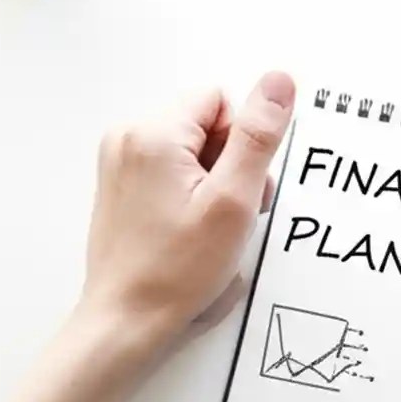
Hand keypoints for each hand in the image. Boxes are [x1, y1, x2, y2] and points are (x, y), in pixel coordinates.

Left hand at [0, 73, 295, 401]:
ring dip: (215, 182)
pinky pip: (173, 170)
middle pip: (207, 124)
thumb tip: (279, 81)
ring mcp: (121, 162)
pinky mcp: (122, 185)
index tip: (237, 188)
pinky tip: (191, 228)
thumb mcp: (234, 199)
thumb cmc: (177, 269)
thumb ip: (258, 135)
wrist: (128, 319)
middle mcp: (129, 138)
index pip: (223, 102)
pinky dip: (192, 194)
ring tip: (210, 226)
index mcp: (154, 133)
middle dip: (231, 164)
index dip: (244, 145)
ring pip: (193, 149)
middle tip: (228, 213)